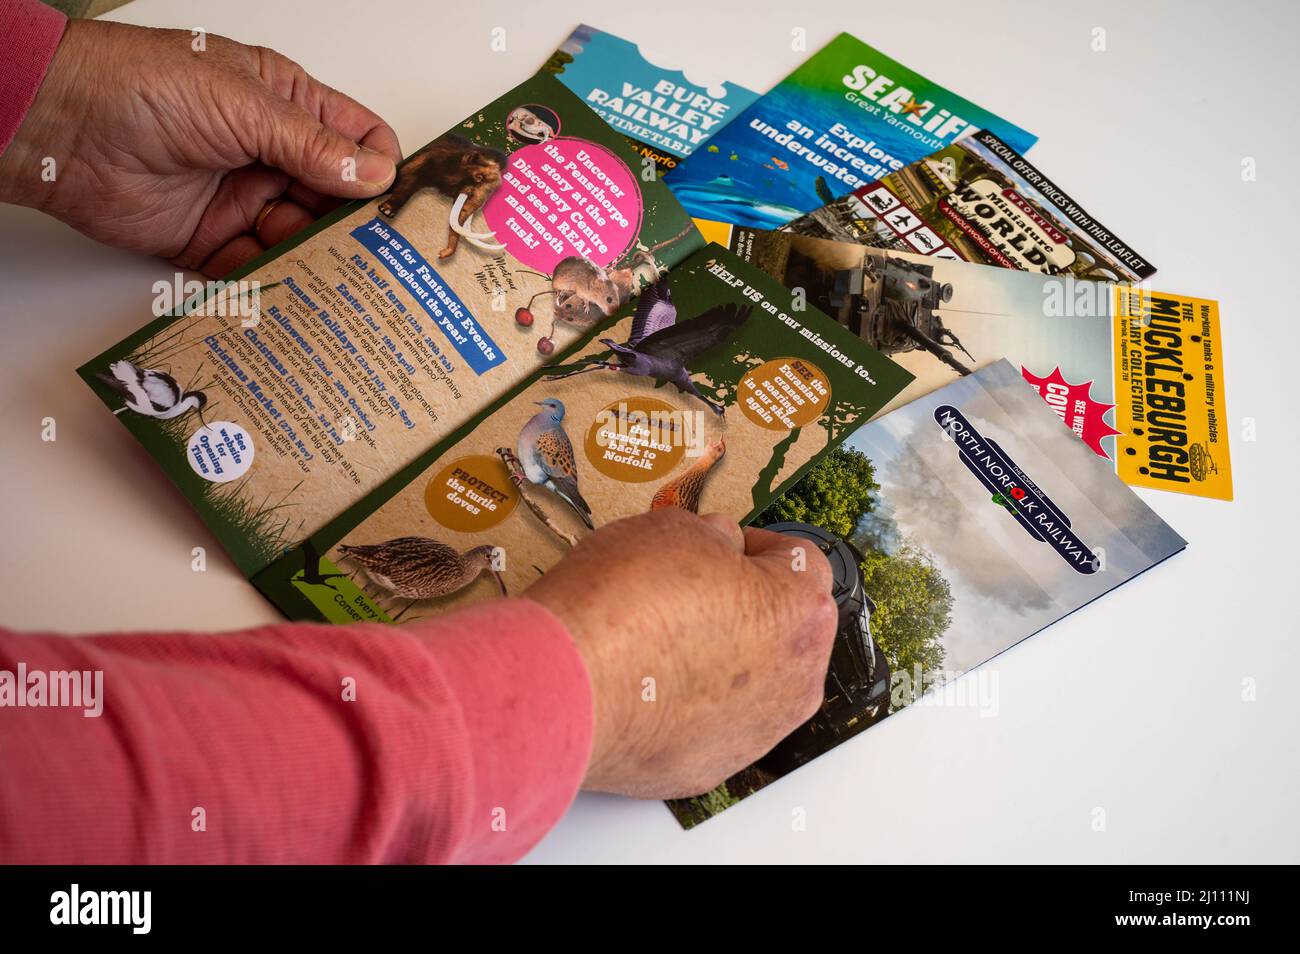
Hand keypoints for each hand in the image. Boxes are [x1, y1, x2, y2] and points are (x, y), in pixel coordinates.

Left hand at [0, 19, 400, 276]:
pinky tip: (293, 295)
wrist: (61, 125)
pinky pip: (253, 270)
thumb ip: (313, 147)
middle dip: (353, 227)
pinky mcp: (209, 242)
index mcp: (285, 106)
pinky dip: (272, 285)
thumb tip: (376, 175)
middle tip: (380, 258)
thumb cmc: (144, 86)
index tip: (401, 205)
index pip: (357, 140)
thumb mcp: (244, 106)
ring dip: (315, 259)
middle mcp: (268, 154)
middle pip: (333, 201)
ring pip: (298, 239)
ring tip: (337, 281)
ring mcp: (240, 199)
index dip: (382, 170)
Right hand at [526, 508, 836, 798]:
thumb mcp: (674, 529)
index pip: (802, 562)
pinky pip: (711, 722)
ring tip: (660, 637)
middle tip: (689, 589)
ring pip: (750, 681)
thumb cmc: (620, 608)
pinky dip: (689, 702)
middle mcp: (794, 684)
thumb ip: (714, 537)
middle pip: (782, 628)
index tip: (728, 545)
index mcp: (800, 615)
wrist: (562, 687)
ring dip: (719, 656)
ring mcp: (754, 734)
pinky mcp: (710, 768)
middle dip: (744, 604)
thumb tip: (717, 546)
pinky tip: (646, 681)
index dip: (758, 545)